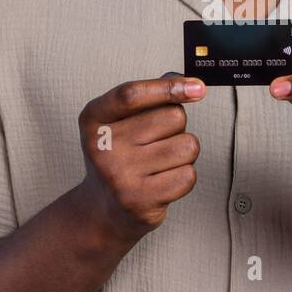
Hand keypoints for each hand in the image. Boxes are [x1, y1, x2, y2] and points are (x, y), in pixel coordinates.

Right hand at [77, 74, 205, 242]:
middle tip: (156, 142)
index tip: (197, 87)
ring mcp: (119, 175)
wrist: (103, 209)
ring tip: (159, 163)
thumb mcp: (121, 121)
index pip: (132, 94)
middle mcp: (102, 146)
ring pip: (187, 146)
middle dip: (177, 127)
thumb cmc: (119, 156)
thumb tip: (188, 82)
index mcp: (94, 119)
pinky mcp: (139, 201)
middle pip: (173, 117)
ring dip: (183, 153)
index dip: (168, 87)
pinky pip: (188, 176)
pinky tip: (162, 182)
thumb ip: (150, 97)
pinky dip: (183, 177)